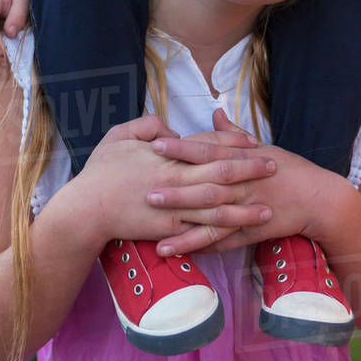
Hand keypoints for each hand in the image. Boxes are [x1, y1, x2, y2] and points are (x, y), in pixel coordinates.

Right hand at [76, 113, 276, 249]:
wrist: (86, 209)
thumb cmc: (101, 171)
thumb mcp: (120, 135)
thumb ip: (147, 125)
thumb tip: (171, 129)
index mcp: (167, 156)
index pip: (208, 146)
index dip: (232, 143)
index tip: (253, 141)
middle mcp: (176, 181)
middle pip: (221, 174)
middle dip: (250, 171)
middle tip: (274, 167)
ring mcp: (174, 209)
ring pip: (218, 208)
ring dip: (245, 207)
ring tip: (268, 208)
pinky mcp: (170, 231)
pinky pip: (201, 233)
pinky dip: (222, 234)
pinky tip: (239, 234)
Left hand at [148, 109, 339, 255]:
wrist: (318, 198)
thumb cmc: (288, 168)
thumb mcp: (261, 146)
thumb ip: (232, 134)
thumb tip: (214, 112)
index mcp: (240, 159)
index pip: (206, 151)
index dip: (180, 149)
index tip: (155, 146)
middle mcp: (241, 184)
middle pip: (204, 186)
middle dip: (176, 190)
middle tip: (146, 192)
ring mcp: (246, 210)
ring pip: (211, 220)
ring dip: (184, 229)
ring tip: (156, 238)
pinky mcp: (251, 231)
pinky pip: (224, 242)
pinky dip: (203, 249)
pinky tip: (182, 254)